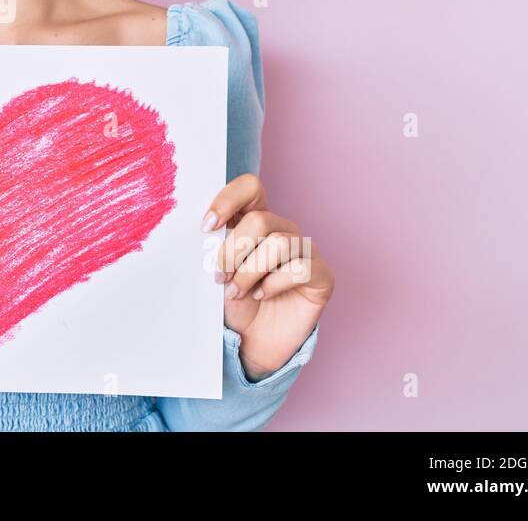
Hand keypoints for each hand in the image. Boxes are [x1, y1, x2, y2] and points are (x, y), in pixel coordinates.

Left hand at [203, 173, 332, 380]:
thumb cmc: (232, 301)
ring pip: (280, 243)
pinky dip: (274, 284)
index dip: (228, 199)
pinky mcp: (322, 276)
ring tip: (237, 291)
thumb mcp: (216, 270)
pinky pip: (300, 268)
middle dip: (233, 250)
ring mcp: (305, 251)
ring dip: (249, 271)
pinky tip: (261, 295)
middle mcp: (283, 230)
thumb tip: (205, 227)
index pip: (250, 187)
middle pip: (261, 219)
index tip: (207, 226)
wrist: (249, 340)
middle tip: (218, 276)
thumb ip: (215, 245)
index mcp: (256, 219)